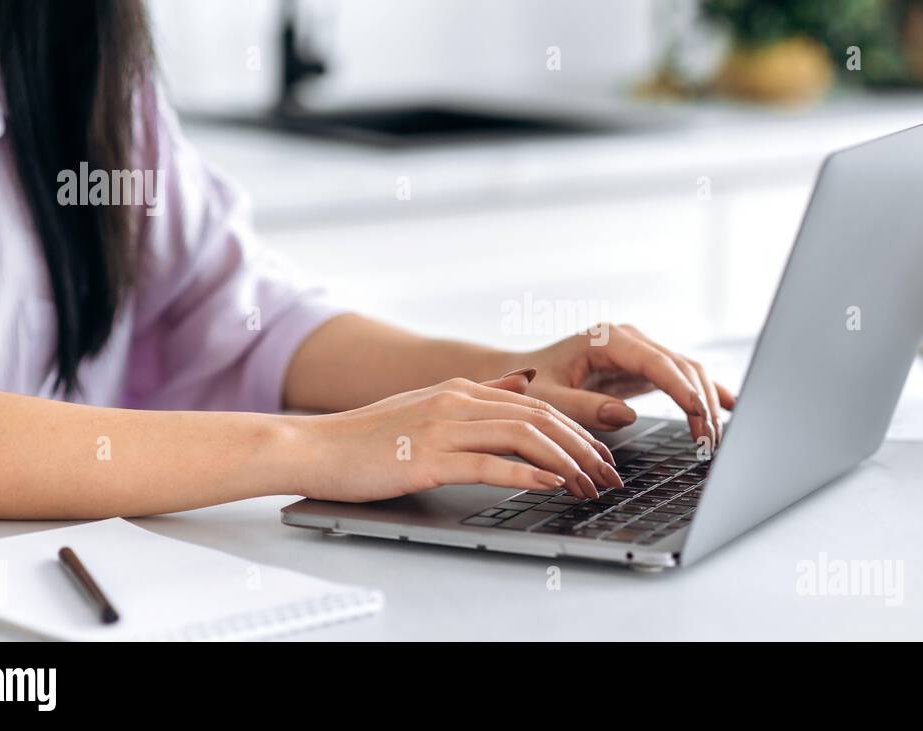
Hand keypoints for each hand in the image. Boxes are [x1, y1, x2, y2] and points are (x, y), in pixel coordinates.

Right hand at [296, 372, 621, 502]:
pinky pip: (489, 463)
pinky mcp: (428, 457)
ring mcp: (442, 427)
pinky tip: (551, 485)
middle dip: (583, 447)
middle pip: (540, 418)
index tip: (601, 455)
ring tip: (590, 484)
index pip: (537, 406)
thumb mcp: (427, 405)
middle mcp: (456, 401)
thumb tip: (521, 386)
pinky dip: (527, 474)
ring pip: (523, 437)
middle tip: (609, 474)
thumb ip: (477, 396)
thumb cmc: (366, 437)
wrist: (312, 446)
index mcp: (460, 390)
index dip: (577, 430)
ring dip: (565, 463)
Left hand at [512, 324, 736, 444]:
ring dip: (705, 403)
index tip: (700, 415)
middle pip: (680, 366)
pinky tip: (729, 407)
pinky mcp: (644, 367)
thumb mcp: (549, 399)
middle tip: (708, 442)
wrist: (524, 376)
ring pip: (687, 371)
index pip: (657, 362)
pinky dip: (704, 393)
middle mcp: (629, 339)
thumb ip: (584, 407)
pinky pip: (681, 378)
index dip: (682, 389)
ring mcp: (640, 351)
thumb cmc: (533, 386)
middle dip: (700, 403)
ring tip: (713, 439)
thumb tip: (626, 415)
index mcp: (606, 339)